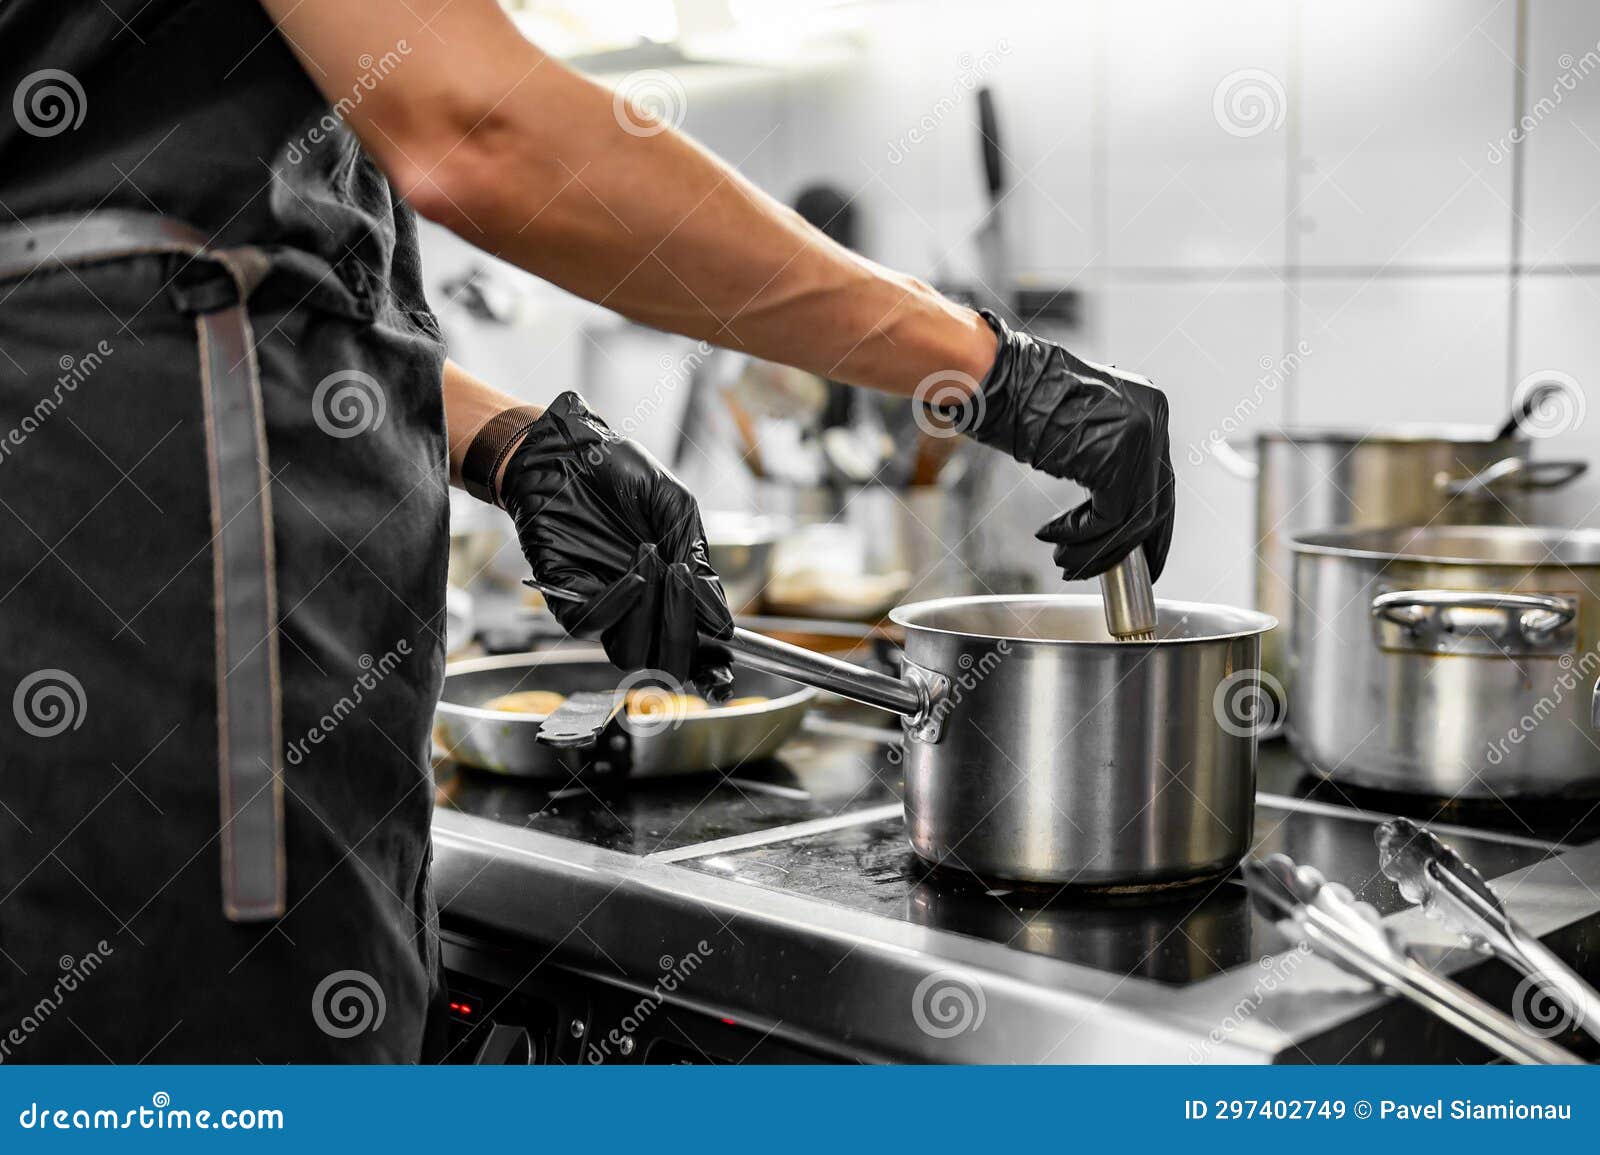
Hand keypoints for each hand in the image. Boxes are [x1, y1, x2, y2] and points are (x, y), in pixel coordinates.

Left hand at [498, 392, 734, 697]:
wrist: (569, 449)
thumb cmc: (621, 474)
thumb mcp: (676, 507)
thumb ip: (696, 558)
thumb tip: (720, 620)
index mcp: (672, 593)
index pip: (694, 649)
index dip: (712, 670)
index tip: (726, 671)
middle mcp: (640, 610)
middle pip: (664, 664)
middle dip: (682, 636)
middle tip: (687, 584)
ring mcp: (604, 607)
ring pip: (630, 654)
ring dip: (651, 615)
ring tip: (655, 561)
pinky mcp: (567, 597)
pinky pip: (593, 625)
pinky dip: (619, 606)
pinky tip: (634, 575)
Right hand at [947, 311, 1173, 581]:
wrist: (999, 379)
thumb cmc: (1022, 399)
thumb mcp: (1081, 424)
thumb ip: (1107, 456)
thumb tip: (1112, 512)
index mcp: (1149, 408)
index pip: (1161, 482)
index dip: (1150, 529)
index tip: (1139, 557)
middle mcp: (1153, 420)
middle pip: (1154, 504)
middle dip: (1124, 546)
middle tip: (1092, 567)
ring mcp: (1139, 437)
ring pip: (1132, 518)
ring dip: (1093, 547)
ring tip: (1062, 557)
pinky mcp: (1116, 458)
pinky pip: (1109, 516)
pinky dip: (1079, 535)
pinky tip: (1053, 536)